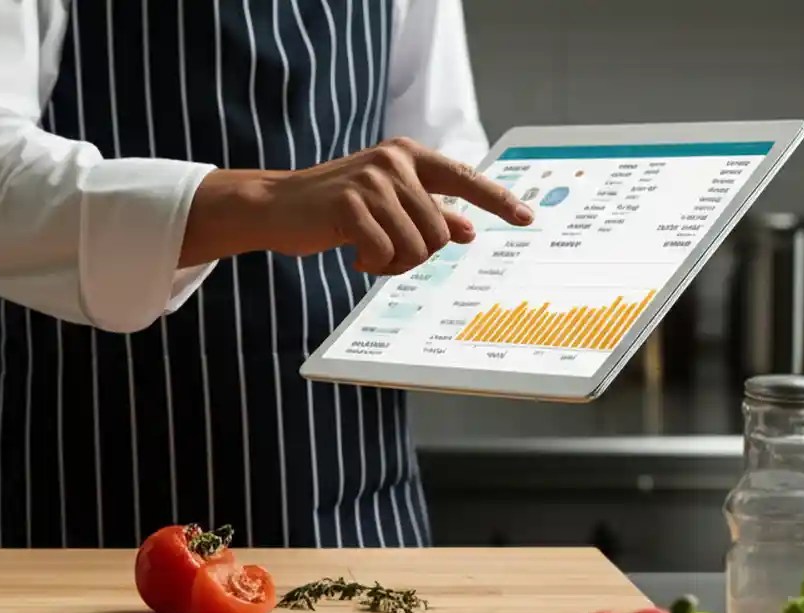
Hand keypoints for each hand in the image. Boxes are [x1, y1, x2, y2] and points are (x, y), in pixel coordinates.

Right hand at [182, 137, 533, 273]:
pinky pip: (384, 253)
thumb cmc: (335, 208)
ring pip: (415, 245)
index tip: (526, 217)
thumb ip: (426, 211)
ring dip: (394, 263)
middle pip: (438, 230)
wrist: (277, 206)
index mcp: (407, 155)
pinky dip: (372, 264)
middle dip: (417, 255)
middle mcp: (393, 161)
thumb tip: (467, 229)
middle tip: (386, 254)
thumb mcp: (386, 205)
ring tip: (368, 253)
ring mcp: (372, 181)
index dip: (498, 200)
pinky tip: (352, 254)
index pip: (464, 178)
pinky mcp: (350, 204)